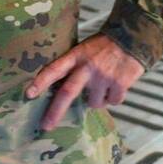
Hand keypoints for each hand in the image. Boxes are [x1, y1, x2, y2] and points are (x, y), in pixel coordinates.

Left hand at [25, 33, 145, 130]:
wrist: (133, 37)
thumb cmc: (105, 46)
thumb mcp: (85, 49)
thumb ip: (75, 66)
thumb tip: (62, 91)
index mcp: (77, 56)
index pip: (55, 69)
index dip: (41, 81)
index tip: (28, 94)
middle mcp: (88, 67)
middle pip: (68, 92)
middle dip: (55, 111)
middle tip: (46, 126)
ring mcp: (104, 76)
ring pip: (94, 103)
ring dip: (97, 100)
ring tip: (104, 86)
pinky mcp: (119, 84)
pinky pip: (112, 102)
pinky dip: (114, 98)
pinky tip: (117, 85)